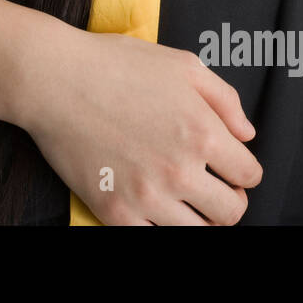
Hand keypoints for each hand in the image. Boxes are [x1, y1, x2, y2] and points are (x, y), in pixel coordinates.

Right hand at [12, 27, 262, 225]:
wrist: (53, 79)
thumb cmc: (114, 64)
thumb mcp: (182, 65)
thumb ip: (224, 98)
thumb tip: (247, 134)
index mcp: (203, 132)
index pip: (249, 175)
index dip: (242, 171)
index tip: (229, 168)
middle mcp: (180, 170)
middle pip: (231, 211)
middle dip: (228, 199)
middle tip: (212, 188)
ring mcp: (147, 195)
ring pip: (199, 233)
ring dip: (199, 219)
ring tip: (185, 202)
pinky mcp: (114, 211)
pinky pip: (152, 238)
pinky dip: (157, 225)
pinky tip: (152, 208)